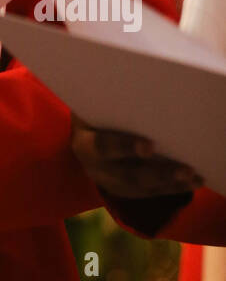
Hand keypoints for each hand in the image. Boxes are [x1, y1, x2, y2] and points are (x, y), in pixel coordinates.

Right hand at [70, 114, 204, 198]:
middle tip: (185, 170)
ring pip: (145, 187)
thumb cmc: (94, 113)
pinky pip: (152, 192)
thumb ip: (111, 103)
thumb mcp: (93, 108)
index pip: (104, 146)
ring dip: (172, 183)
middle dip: (159, 173)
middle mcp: (98, 169)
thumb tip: (144, 88)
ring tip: (195, 177)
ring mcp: (113, 183)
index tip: (150, 147)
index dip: (125, 147)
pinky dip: (174, 187)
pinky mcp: (128, 191)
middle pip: (129, 174)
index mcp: (85, 144)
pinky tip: (194, 182)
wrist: (84, 138)